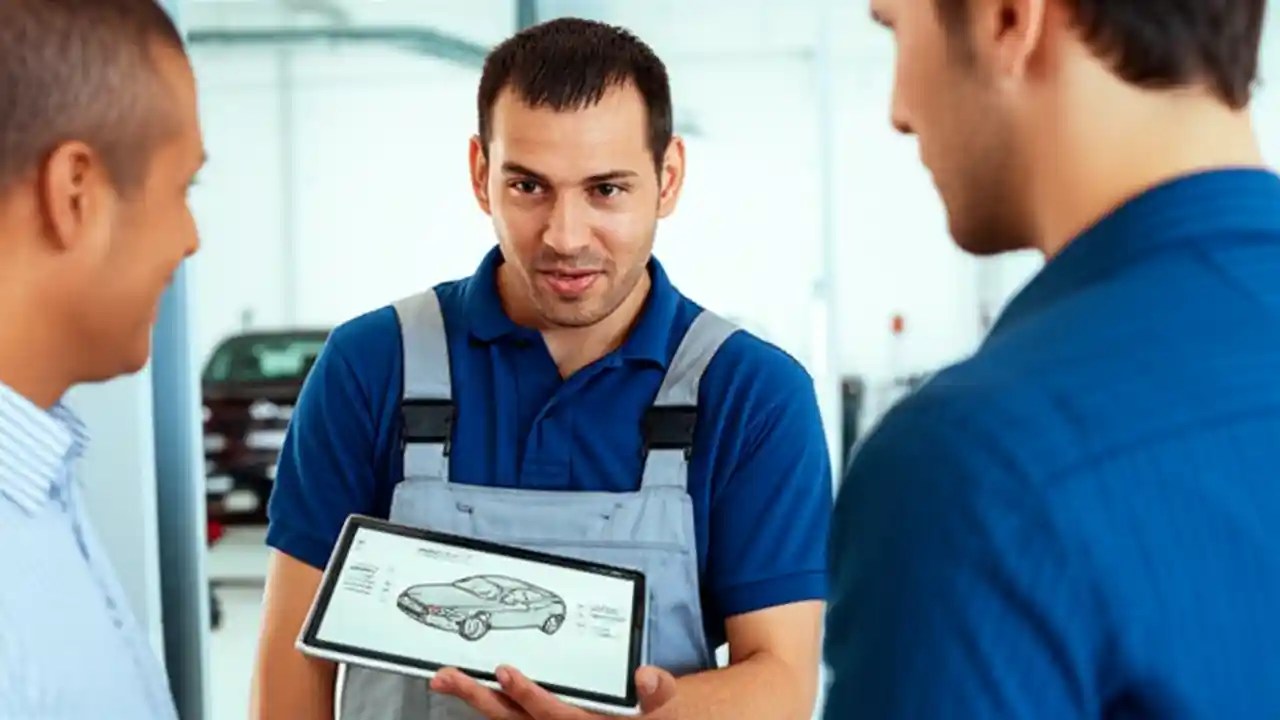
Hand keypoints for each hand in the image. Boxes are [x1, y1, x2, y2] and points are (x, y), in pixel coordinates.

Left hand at [430, 664, 677, 718]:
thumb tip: (645, 676)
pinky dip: (494, 711)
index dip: (528, 695)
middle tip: (446, 677)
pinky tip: (472, 693)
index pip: (554, 716)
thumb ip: (661, 694)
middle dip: (479, 699)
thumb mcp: (671, 710)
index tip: (503, 671)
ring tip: (446, 680)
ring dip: (477, 703)